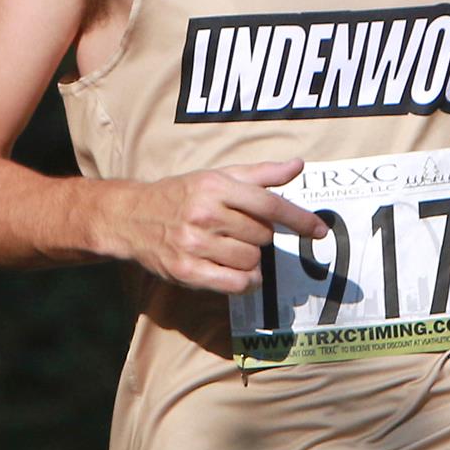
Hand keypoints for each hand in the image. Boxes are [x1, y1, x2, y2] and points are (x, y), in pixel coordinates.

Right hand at [117, 157, 326, 294]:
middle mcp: (205, 213)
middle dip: (259, 236)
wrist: (131, 217)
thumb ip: (260, 174)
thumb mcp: (217, 177)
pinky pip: (235, 283)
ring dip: (250, 259)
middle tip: (237, 231)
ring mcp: (194, 244)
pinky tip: (240, 273)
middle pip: (262, 236)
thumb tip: (298, 165)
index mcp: (215, 186)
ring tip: (230, 249)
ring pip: (251, 261)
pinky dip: (246, 281)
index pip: (269, 205)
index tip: (319, 231)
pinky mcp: (186, 270)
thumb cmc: (180, 195)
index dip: (299, 219)